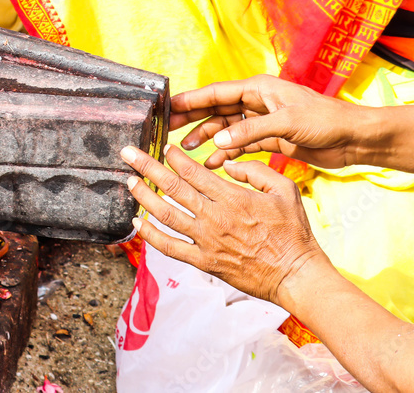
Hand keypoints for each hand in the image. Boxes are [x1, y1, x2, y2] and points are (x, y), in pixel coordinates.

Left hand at [122, 145, 323, 306]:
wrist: (295, 276)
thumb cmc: (293, 233)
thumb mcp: (285, 190)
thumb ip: (256, 171)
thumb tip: (228, 163)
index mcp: (233, 197)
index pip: (193, 171)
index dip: (173, 157)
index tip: (163, 147)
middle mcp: (215, 217)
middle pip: (173, 188)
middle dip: (147, 167)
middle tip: (128, 154)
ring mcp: (207, 241)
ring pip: (166, 214)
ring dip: (144, 197)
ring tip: (129, 182)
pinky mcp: (204, 262)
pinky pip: (170, 248)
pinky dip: (150, 235)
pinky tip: (137, 224)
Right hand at [170, 74, 362, 168]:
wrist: (354, 139)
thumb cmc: (325, 121)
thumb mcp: (286, 123)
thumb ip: (250, 132)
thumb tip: (217, 140)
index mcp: (259, 89)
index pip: (217, 92)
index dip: (192, 99)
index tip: (169, 106)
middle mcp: (258, 103)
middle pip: (217, 109)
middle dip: (193, 119)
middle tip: (169, 128)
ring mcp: (263, 121)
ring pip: (226, 128)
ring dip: (208, 138)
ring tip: (187, 150)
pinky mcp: (270, 139)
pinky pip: (240, 144)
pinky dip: (226, 153)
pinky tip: (213, 163)